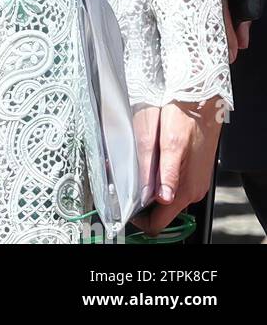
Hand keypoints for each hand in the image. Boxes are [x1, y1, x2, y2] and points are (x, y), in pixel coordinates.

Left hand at [131, 97, 221, 236]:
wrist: (201, 103)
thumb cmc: (185, 118)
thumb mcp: (170, 143)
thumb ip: (165, 173)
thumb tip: (160, 198)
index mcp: (185, 189)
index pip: (160, 222)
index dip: (140, 219)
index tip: (124, 208)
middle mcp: (192, 190)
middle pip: (161, 211)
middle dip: (141, 202)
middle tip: (123, 185)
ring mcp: (194, 182)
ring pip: (165, 196)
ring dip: (149, 189)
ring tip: (132, 172)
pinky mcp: (193, 172)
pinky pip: (172, 184)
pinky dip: (158, 179)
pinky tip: (149, 164)